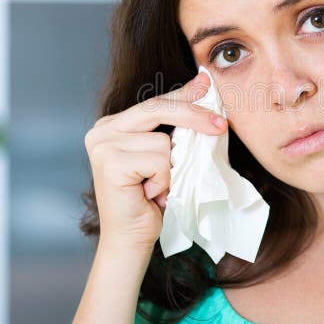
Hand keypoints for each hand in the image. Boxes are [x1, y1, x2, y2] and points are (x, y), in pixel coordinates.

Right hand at [83, 70, 226, 253]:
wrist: (131, 239)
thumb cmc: (151, 198)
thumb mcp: (165, 156)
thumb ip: (175, 127)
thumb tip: (202, 86)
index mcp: (112, 125)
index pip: (155, 102)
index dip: (185, 95)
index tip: (207, 84)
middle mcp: (101, 130)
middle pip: (157, 109)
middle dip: (193, 115)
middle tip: (221, 125)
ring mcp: (102, 146)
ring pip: (163, 142)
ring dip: (170, 169)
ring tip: (157, 186)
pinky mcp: (110, 163)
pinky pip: (159, 161)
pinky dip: (163, 180)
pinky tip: (149, 193)